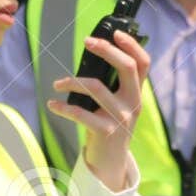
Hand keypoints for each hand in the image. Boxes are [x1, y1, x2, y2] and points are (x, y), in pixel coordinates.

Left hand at [45, 29, 150, 191]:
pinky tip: (53, 105)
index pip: (143, 63)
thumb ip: (113, 85)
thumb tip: (93, 56)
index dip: (132, 45)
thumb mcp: (117, 105)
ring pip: (97, 87)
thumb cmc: (107, 126)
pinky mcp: (105, 131)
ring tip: (57, 84)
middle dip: (106, 50)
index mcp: (136, 93)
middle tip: (87, 42)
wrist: (110, 162)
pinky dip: (63, 107)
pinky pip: (81, 113)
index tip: (116, 32)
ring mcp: (121, 118)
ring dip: (72, 81)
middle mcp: (134, 103)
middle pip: (127, 67)